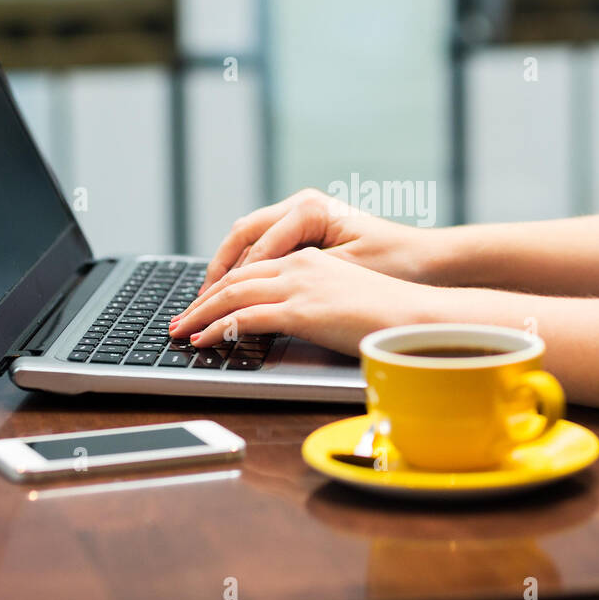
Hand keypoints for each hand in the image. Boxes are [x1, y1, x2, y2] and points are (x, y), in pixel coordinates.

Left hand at [171, 247, 439, 355]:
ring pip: (233, 294)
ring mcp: (300, 285)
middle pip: (234, 277)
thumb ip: (313, 300)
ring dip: (201, 314)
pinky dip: (219, 329)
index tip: (202, 304)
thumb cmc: (391, 312)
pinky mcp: (303, 309)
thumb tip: (290, 319)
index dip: (221, 285)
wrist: (419, 314)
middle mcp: (300, 264)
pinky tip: (205, 341)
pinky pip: (247, 316)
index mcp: (310, 258)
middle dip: (201, 300)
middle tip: (178, 319)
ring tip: (181, 332)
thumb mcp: (344, 296)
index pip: (252, 267)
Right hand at [198, 188, 431, 293]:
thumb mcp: (345, 274)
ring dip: (227, 271)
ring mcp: (301, 215)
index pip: (256, 247)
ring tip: (206, 303)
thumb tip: (254, 296)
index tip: (212, 309)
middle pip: (241, 236)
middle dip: (217, 273)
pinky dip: (245, 269)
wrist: (428, 258)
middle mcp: (300, 205)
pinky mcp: (305, 230)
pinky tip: (233, 293)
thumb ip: (299, 280)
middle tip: (195, 307)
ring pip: (247, 239)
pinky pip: (263, 246)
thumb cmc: (396, 264)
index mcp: (309, 209)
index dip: (231, 281)